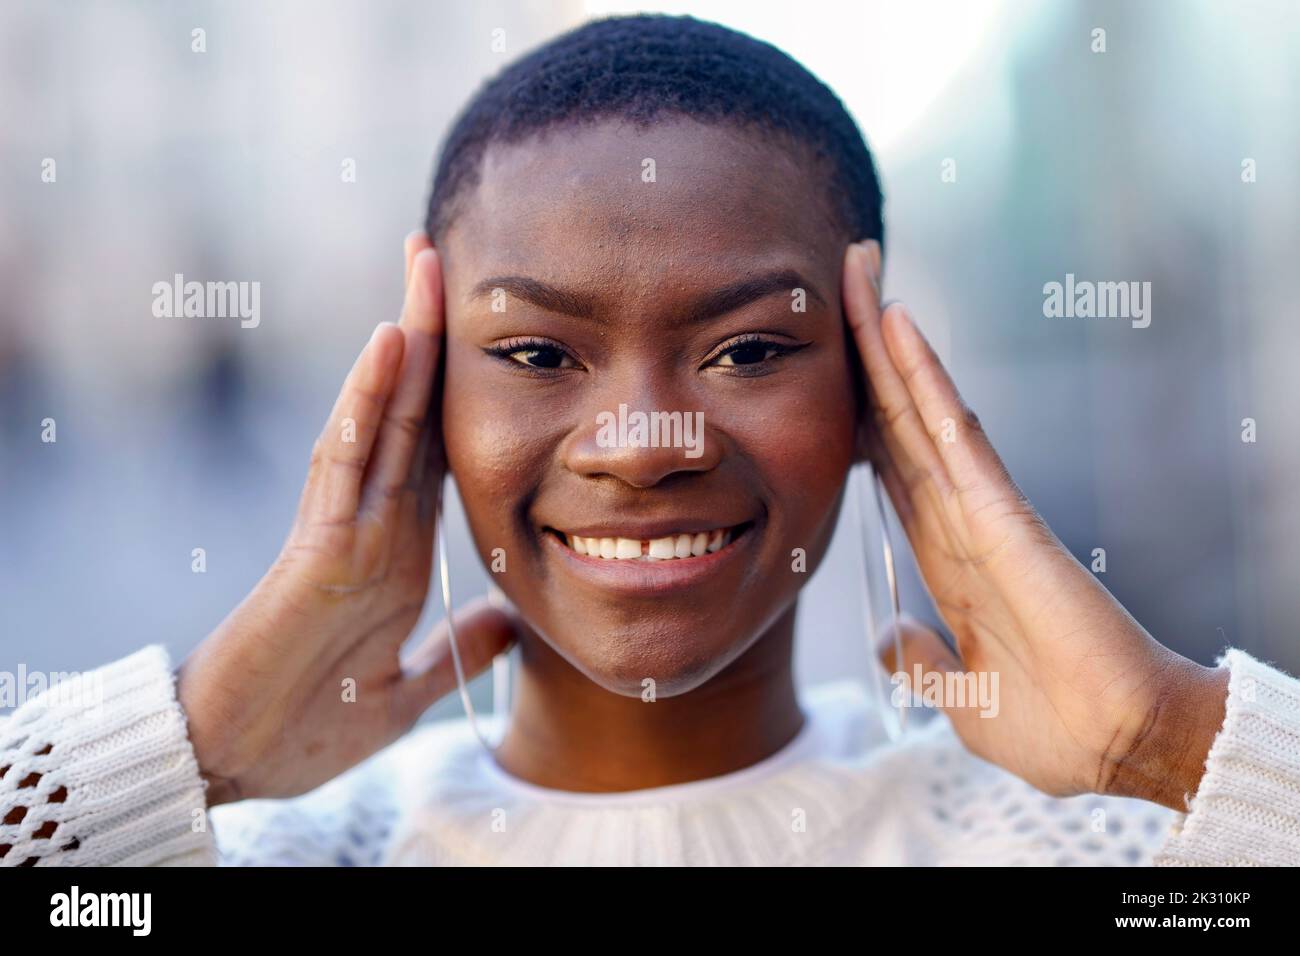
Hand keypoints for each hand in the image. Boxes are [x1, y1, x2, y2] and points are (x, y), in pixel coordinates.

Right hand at [176, 233, 514, 806]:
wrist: (241, 767)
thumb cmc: (308, 726)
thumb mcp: (407, 687)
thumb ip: (455, 650)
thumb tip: (509, 624)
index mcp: (399, 548)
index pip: (438, 448)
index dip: (465, 387)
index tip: (496, 330)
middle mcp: (375, 522)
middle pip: (413, 411)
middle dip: (432, 333)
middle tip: (446, 254)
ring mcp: (346, 527)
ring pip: (379, 415)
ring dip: (404, 341)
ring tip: (424, 264)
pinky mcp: (320, 550)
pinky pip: (345, 461)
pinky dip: (365, 401)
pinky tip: (387, 344)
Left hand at [843, 241, 1228, 809]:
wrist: (1113, 749)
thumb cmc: (1051, 727)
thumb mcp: (962, 695)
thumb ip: (923, 659)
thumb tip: (889, 638)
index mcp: (943, 556)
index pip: (886, 465)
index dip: (854, 410)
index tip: (821, 362)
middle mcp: (955, 518)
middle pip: (896, 417)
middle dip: (864, 349)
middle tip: (840, 274)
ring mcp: (978, 509)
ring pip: (920, 407)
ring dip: (886, 341)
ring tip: (859, 271)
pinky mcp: (1002, 516)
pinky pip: (955, 433)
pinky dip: (926, 380)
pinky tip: (900, 327)